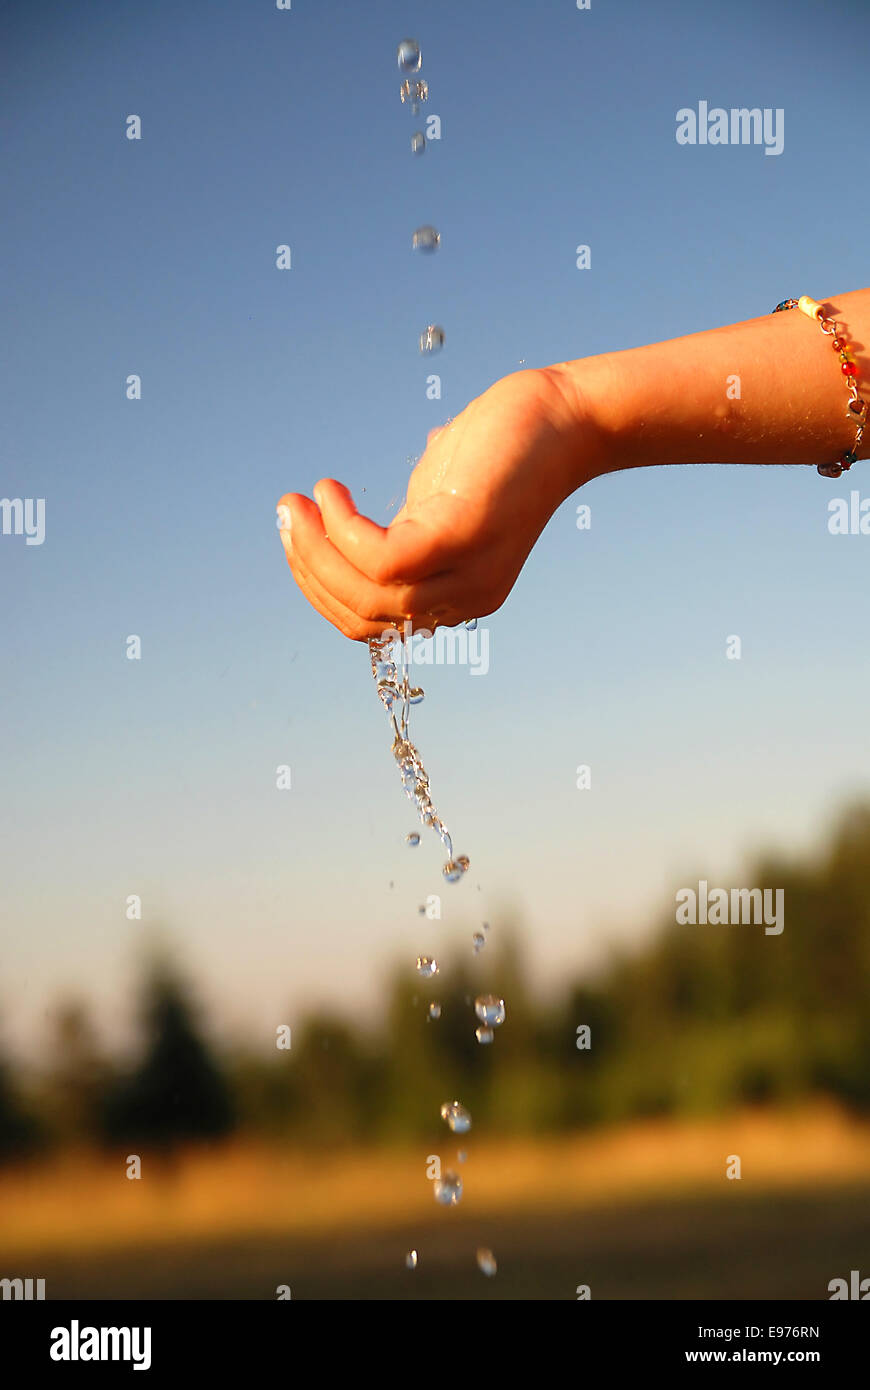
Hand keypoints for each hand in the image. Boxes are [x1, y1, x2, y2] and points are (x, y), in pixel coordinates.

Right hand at [277, 365, 599, 639]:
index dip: (319, 586)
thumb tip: (342, 527)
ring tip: (297, 503)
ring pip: (366, 592)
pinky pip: (382, 557)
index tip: (295, 535)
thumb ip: (396, 529)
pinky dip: (343, 527)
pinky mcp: (463, 535)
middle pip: (359, 616)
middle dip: (308, 569)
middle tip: (286, 514)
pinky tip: (331, 492)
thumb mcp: (434, 503)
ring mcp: (467, 572)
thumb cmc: (498, 453)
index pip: (368, 622)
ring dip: (315, 549)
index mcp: (457, 597)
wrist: (563, 418)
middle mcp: (465, 597)